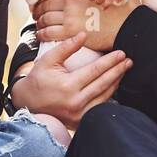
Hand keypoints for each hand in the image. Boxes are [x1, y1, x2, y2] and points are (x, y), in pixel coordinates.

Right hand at [9, 32, 132, 127]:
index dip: (110, 61)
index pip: (95, 71)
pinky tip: (114, 86)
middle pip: (104, 84)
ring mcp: (79, 114)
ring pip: (105, 97)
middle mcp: (75, 102)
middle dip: (118, 71)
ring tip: (123, 71)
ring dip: (116, 83)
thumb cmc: (38, 79)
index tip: (121, 53)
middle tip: (128, 61)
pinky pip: (99, 107)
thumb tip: (83, 35)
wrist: (28, 104)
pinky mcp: (80, 121)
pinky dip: (109, 96)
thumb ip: (66, 47)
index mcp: (68, 86)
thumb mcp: (48, 60)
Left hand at [33, 0, 138, 51]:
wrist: (125, 26)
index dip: (44, 0)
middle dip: (38, 11)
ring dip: (39, 23)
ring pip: (45, 19)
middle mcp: (70, 3)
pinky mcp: (70, 32)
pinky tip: (40, 35)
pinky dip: (41, 34)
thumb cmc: (117, 11)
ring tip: (38, 26)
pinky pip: (48, 33)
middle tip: (36, 16)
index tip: (41, 5)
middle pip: (46, 6)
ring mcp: (69, 17)